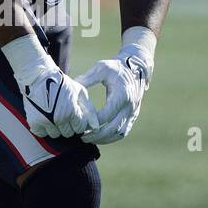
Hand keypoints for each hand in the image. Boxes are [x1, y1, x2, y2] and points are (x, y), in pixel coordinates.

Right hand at [3, 35, 99, 139]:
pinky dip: (43, 128)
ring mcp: (45, 121)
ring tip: (53, 115)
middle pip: (68, 133)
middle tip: (63, 114)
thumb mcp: (79, 92)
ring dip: (55, 128)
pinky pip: (41, 133)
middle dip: (68, 126)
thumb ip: (89, 109)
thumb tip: (96, 126)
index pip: (79, 129)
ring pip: (55, 135)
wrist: (38, 75)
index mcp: (71, 111)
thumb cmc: (61, 82)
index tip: (74, 115)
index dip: (78, 122)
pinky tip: (44, 118)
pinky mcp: (34, 122)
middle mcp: (59, 118)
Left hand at [77, 28, 155, 143]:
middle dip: (97, 135)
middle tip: (82, 137)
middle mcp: (130, 107)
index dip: (93, 122)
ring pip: (119, 133)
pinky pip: (123, 132)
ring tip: (89, 139)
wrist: (136, 68)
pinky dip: (111, 138)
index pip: (106, 115)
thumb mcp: (101, 68)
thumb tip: (72, 87)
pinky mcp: (133, 116)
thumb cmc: (116, 68)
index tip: (80, 124)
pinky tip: (99, 137)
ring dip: (104, 139)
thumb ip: (87, 79)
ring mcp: (133, 113)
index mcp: (122, 95)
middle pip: (113, 128)